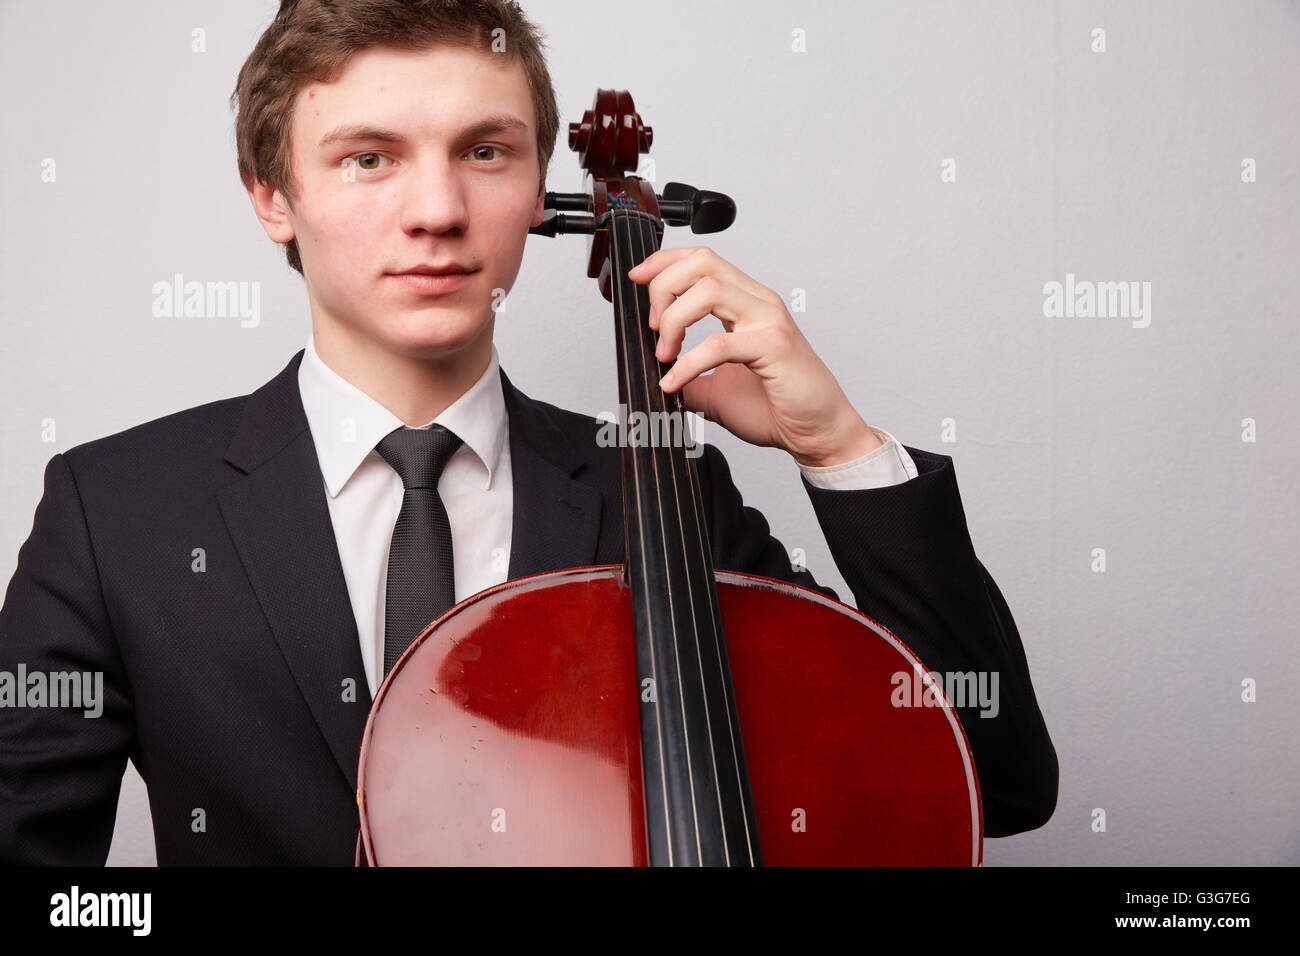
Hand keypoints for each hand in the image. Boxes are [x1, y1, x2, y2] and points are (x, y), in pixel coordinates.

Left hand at [626, 246, 882, 467]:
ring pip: (709, 290)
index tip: (638, 279)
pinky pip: (719, 344)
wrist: (816, 432)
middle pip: (702, 263)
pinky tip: (675, 382)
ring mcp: (769, 321)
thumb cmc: (778, 406)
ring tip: (665, 353)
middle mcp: (759, 303)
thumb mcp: (717, 390)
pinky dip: (688, 363)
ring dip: (674, 319)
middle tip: (652, 326)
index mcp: (747, 303)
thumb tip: (657, 378)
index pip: (702, 260)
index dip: (665, 262)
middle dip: (663, 287)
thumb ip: (690, 378)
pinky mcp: (774, 347)